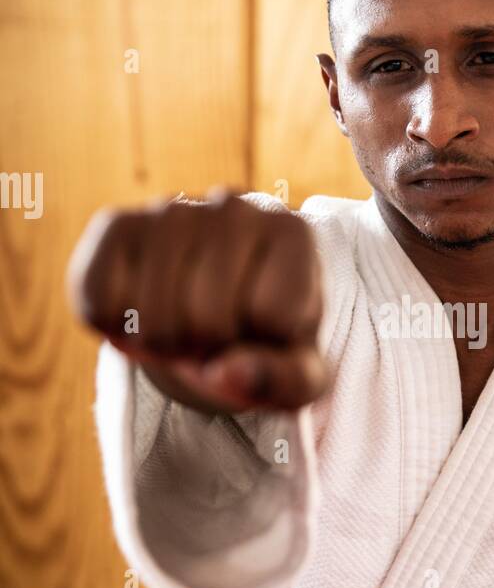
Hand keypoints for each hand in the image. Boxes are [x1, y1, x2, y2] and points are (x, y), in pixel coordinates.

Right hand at [66, 187, 329, 413]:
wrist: (213, 309)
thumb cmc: (265, 340)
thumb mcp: (298, 374)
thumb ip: (283, 381)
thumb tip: (225, 374)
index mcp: (291, 233)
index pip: (274, 318)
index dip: (264, 348)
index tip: (263, 334)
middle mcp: (234, 206)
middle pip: (209, 322)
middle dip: (209, 353)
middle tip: (215, 339)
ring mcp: (171, 209)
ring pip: (154, 322)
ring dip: (164, 348)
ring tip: (183, 327)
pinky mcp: (117, 224)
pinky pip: (101, 305)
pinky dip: (116, 330)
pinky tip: (141, 311)